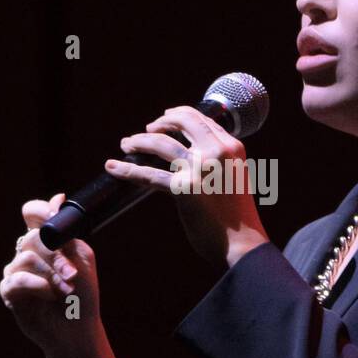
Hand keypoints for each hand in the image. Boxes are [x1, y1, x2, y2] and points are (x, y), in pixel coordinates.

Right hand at [0, 192, 104, 354]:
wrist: (78, 328)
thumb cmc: (82, 293)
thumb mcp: (80, 256)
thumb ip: (67, 230)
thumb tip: (58, 198)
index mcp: (45, 240)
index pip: (32, 213)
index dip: (40, 211)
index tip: (54, 214)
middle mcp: (27, 252)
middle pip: (32, 237)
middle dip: (56, 256)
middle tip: (72, 274)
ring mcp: (15, 271)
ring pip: (26, 257)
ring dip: (51, 274)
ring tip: (66, 289)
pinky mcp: (9, 291)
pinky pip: (17, 279)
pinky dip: (38, 286)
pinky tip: (50, 295)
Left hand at [105, 105, 269, 267]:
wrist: (244, 243)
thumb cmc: (238, 217)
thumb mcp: (236, 176)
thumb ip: (221, 161)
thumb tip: (195, 153)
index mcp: (232, 147)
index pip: (201, 119)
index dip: (178, 115)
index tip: (165, 118)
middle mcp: (217, 152)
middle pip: (181, 121)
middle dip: (159, 122)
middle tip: (146, 129)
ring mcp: (200, 170)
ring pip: (161, 143)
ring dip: (138, 141)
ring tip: (126, 144)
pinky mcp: (185, 190)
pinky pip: (149, 175)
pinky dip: (127, 170)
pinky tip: (113, 167)